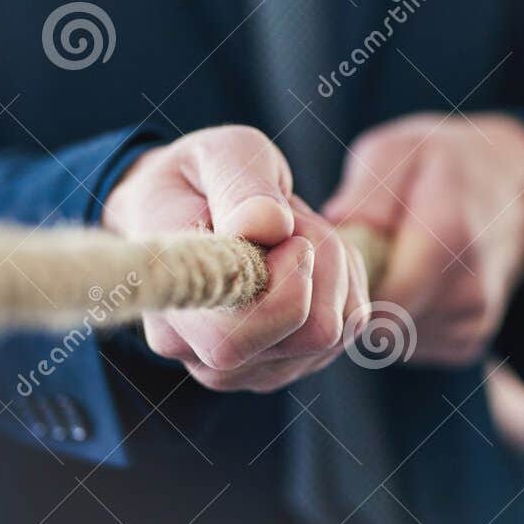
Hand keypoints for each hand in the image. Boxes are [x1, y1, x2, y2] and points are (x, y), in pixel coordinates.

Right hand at [101, 125, 370, 392]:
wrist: (183, 211)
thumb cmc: (197, 180)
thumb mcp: (218, 155)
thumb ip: (241, 183)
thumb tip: (271, 226)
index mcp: (173, 301)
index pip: (235, 336)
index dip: (285, 285)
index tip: (287, 228)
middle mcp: (203, 353)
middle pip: (312, 331)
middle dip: (321, 260)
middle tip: (292, 218)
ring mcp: (247, 368)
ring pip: (335, 329)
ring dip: (333, 268)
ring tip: (293, 234)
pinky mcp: (287, 365)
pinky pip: (350, 326)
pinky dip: (345, 283)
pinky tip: (308, 257)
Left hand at [323, 113, 523, 365]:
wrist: (512, 191)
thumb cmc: (443, 167)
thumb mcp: (398, 152)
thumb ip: (366, 194)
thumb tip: (336, 233)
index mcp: (449, 240)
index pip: (381, 299)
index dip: (343, 285)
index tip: (337, 254)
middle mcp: (469, 292)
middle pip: (382, 323)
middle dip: (357, 296)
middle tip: (362, 252)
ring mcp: (473, 322)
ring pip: (391, 338)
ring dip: (378, 307)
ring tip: (391, 261)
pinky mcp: (469, 342)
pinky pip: (409, 345)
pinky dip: (398, 317)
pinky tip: (409, 281)